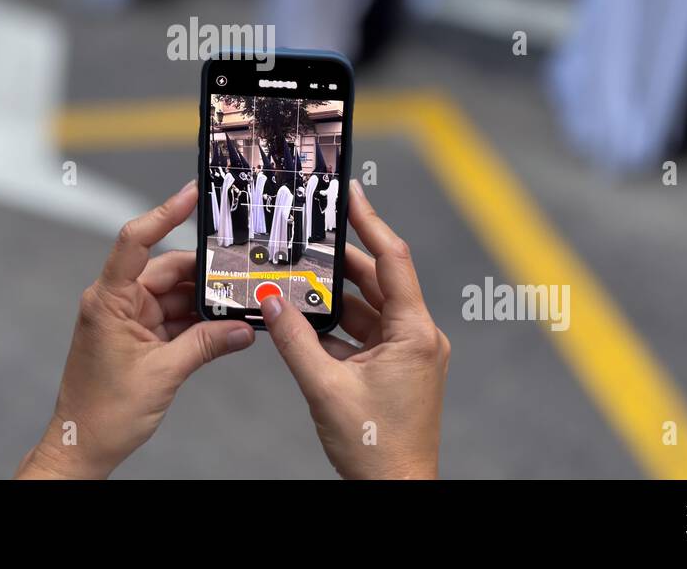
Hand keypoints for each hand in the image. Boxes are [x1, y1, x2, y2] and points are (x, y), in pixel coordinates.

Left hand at [16, 180, 254, 478]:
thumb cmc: (102, 413)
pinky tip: (224, 326)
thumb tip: (242, 328)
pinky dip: (197, 322)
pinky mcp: (138, 336)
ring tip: (239, 304)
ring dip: (204, 302)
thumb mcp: (164, 374)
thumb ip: (207, 344)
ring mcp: (128, 319)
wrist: (83, 446)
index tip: (191, 195)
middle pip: (167, 270)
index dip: (164, 213)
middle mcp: (116, 302)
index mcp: (108, 300)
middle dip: (204, 273)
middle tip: (241, 272)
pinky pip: (173, 318)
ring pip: (175, 295)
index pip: (135, 242)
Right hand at [261, 180, 449, 478]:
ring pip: (366, 309)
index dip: (370, 221)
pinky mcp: (394, 371)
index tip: (350, 193)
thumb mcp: (325, 387)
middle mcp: (417, 337)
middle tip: (307, 234)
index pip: (391, 260)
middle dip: (339, 261)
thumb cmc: (374, 450)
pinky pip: (362, 334)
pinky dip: (335, 326)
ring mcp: (407, 355)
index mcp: (414, 333)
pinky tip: (303, 320)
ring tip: (296, 276)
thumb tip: (269, 299)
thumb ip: (294, 339)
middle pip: (376, 281)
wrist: (396, 494)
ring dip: (332, 297)